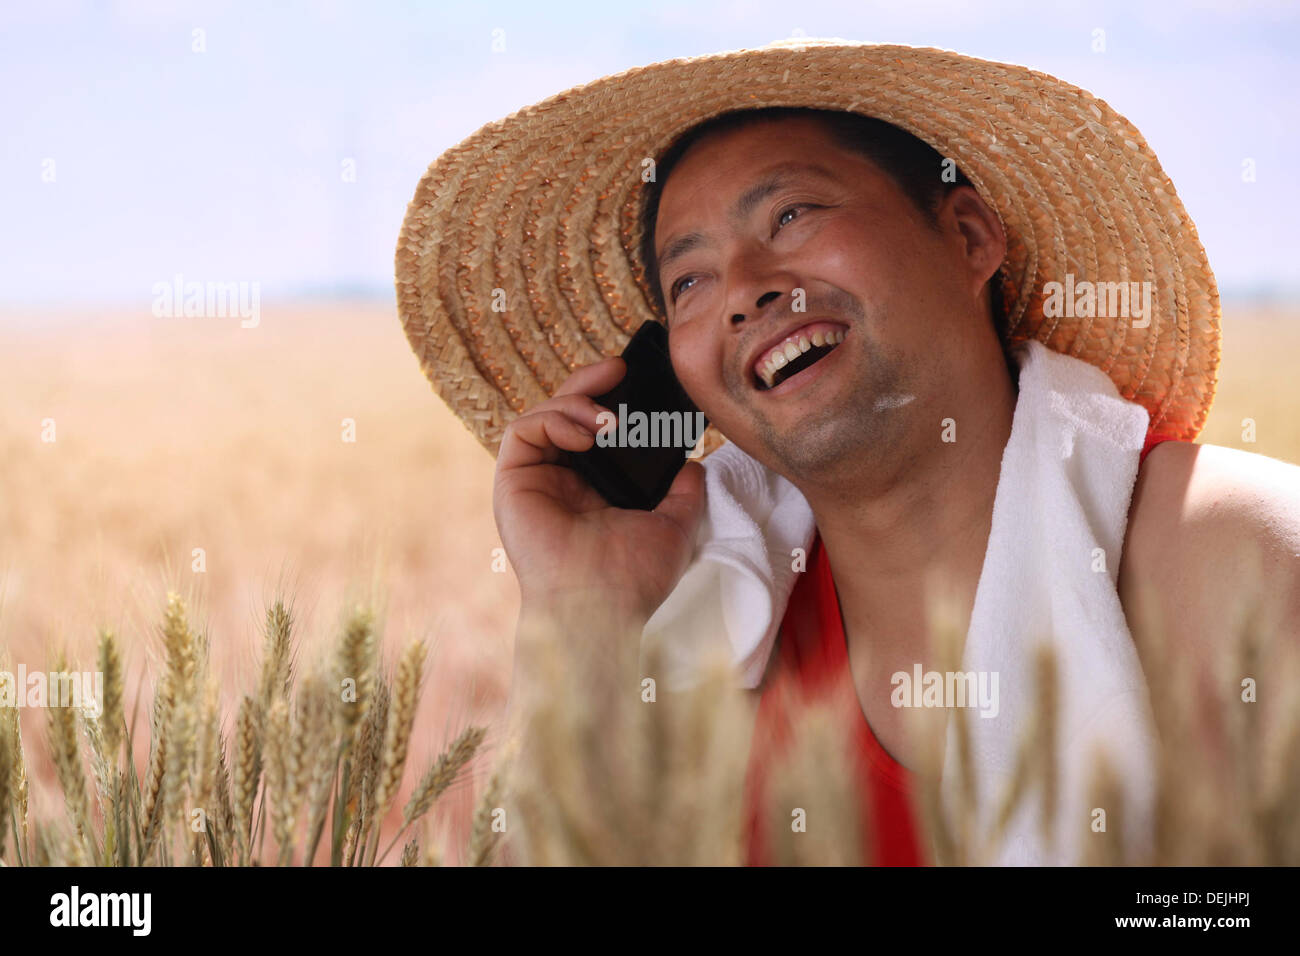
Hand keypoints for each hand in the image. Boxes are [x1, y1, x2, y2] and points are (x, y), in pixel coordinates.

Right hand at [492, 356, 706, 624]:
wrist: (602, 608)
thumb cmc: (633, 578)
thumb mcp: (675, 526)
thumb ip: (684, 491)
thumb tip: (694, 463)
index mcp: (592, 488)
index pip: (595, 427)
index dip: (610, 398)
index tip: (637, 380)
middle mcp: (559, 480)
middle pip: (565, 412)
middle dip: (590, 384)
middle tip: (620, 369)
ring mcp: (534, 480)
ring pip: (543, 414)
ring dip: (576, 402)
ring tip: (609, 418)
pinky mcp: (512, 481)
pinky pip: (522, 431)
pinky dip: (553, 418)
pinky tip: (585, 430)